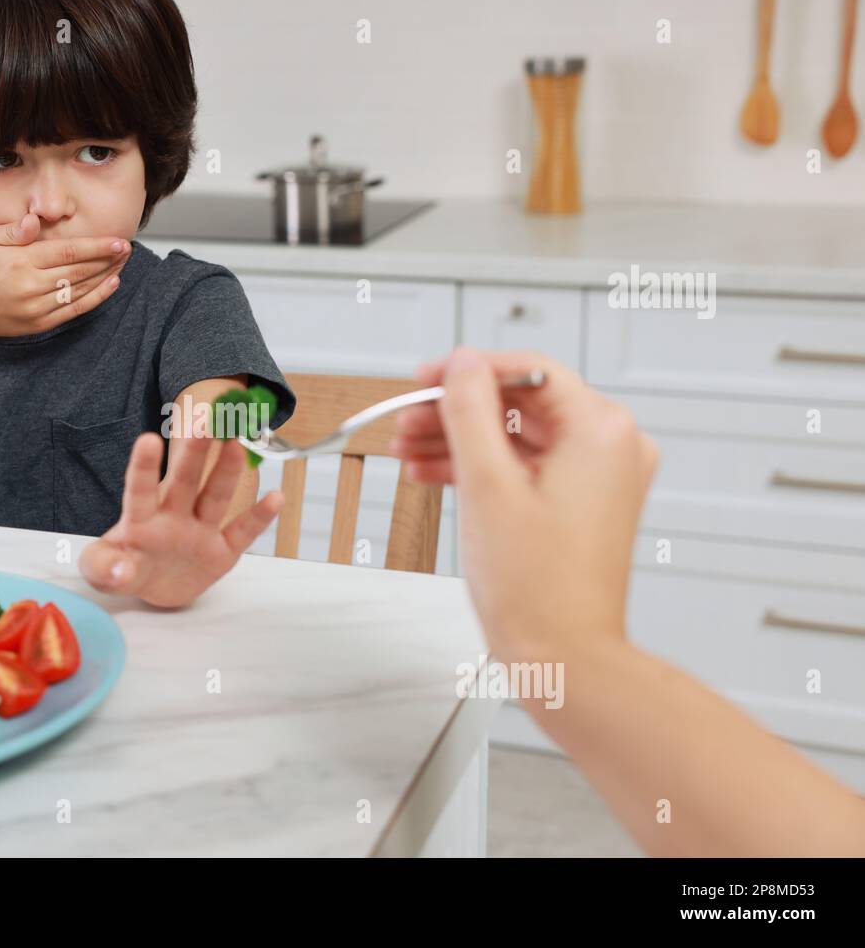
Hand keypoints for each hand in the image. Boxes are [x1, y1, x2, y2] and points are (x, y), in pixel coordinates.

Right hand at [0, 213, 131, 339]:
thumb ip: (14, 231)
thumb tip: (34, 220)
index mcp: (21, 261)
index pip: (68, 252)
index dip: (96, 247)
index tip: (118, 241)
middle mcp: (31, 286)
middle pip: (80, 271)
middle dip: (107, 259)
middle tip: (127, 249)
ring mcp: (38, 307)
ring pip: (81, 290)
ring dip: (106, 276)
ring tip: (123, 262)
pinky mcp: (42, 323)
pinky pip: (76, 309)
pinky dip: (97, 298)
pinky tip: (112, 284)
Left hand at [78, 431, 284, 608]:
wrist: (154, 587)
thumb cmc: (124, 568)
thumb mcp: (102, 571)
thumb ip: (103, 568)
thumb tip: (123, 572)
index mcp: (141, 518)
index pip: (140, 489)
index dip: (144, 466)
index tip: (149, 440)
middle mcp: (173, 516)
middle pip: (184, 481)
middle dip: (194, 454)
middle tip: (205, 422)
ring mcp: (200, 531)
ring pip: (214, 497)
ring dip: (227, 473)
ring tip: (238, 445)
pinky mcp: (222, 552)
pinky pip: (243, 533)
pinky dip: (260, 518)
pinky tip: (277, 497)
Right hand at [390, 347, 657, 663]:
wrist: (564, 656)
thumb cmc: (539, 589)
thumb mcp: (487, 485)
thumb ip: (469, 412)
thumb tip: (462, 364)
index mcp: (603, 431)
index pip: (529, 372)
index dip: (468, 371)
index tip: (425, 379)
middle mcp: (612, 448)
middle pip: (520, 404)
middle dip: (457, 411)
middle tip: (407, 420)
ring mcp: (600, 478)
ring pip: (519, 435)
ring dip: (462, 440)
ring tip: (410, 449)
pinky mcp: (583, 504)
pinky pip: (527, 466)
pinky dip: (483, 467)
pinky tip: (435, 473)